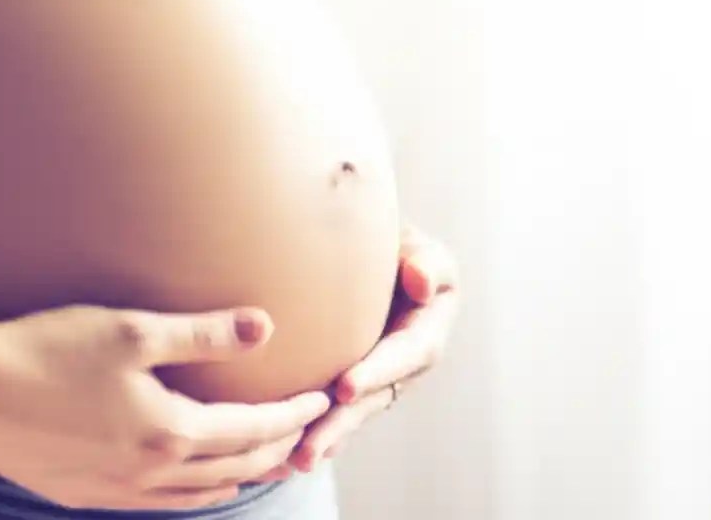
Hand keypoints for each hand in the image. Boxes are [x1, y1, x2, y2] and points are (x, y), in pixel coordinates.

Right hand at [0, 304, 330, 511]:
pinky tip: (188, 484)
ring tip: (260, 464)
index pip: (254, 429)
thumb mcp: (131, 330)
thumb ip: (204, 333)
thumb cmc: (47, 349)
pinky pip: (155, 505)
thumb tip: (266, 325)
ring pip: (196, 495)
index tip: (322, 399)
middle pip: (233, 466)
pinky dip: (190, 494)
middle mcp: (150, 472)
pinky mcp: (80, 494)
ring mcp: (115, 490)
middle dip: (276, 448)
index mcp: (171, 432)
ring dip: (237, 477)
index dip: (293, 414)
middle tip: (306, 433)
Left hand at [283, 225, 460, 473]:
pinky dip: (310, 435)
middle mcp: (403, 367)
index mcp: (427, 332)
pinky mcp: (352, 389)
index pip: (404, 354)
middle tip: (310, 447)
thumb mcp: (421, 250)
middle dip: (341, 423)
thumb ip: (429, 263)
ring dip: (322, 438)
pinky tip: (281, 460)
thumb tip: (421, 283)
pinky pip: (333, 416)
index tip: (344, 387)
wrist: (370, 261)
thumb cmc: (398, 248)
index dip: (376, 371)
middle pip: (372, 398)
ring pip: (349, 414)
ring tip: (292, 462)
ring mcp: (377, 382)